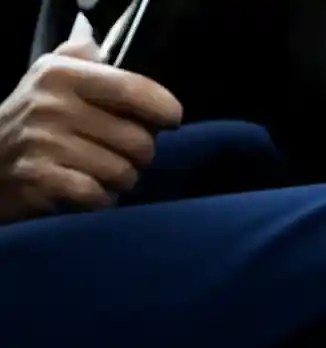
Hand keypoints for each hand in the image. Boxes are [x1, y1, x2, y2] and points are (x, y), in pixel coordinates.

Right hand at [0, 39, 182, 221]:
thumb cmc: (33, 121)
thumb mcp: (50, 77)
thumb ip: (82, 57)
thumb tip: (103, 46)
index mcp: (63, 73)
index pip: (135, 89)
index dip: (165, 109)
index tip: (168, 119)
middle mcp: (53, 104)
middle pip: (140, 142)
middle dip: (139, 156)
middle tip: (117, 153)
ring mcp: (45, 142)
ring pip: (124, 173)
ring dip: (118, 180)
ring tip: (97, 172)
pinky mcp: (40, 178)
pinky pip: (99, 195)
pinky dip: (98, 200)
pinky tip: (83, 190)